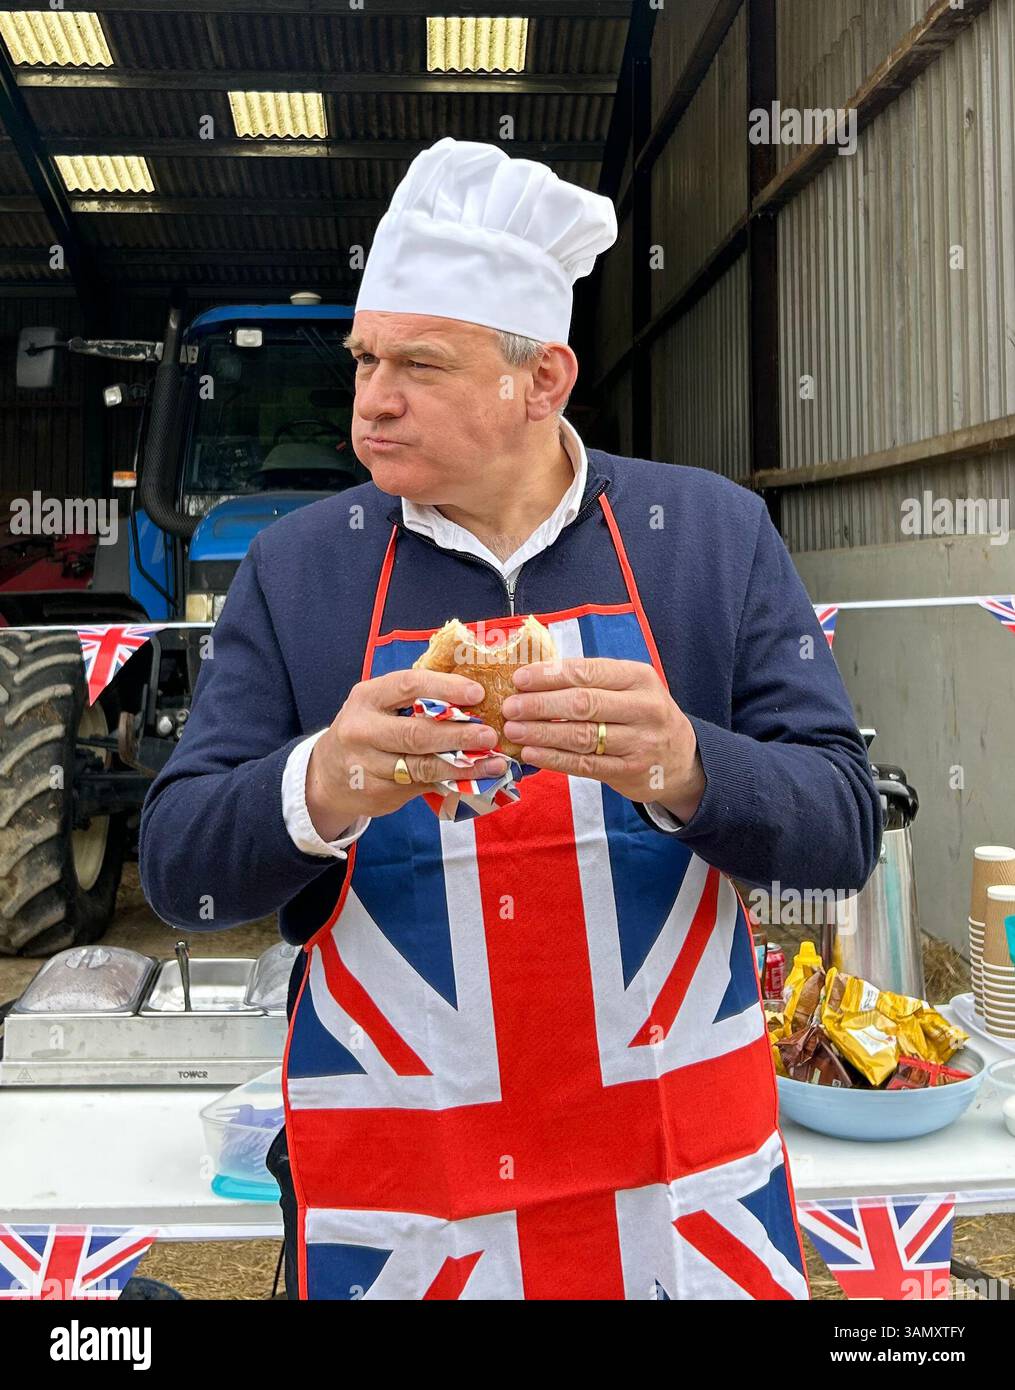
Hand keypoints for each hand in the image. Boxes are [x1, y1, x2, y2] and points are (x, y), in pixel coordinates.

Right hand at [306, 669, 507, 838]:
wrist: (327, 774)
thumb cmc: (368, 729)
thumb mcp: (379, 705)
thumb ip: (417, 699)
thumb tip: (474, 698)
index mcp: (367, 697)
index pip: (409, 685)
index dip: (446, 688)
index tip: (477, 693)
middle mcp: (362, 730)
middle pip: (416, 733)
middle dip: (458, 734)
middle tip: (490, 735)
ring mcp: (367, 766)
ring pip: (422, 767)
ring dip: (463, 766)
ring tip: (493, 763)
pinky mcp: (377, 793)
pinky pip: (421, 787)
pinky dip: (451, 783)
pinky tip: (475, 779)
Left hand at [500, 656, 704, 819]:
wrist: (682, 759)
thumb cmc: (642, 714)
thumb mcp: (630, 687)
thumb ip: (592, 680)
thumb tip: (534, 677)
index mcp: (639, 677)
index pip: (588, 673)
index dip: (550, 676)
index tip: (520, 679)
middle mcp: (643, 708)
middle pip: (583, 704)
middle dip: (540, 705)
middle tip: (510, 706)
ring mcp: (638, 743)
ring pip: (581, 736)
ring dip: (542, 732)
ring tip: (513, 729)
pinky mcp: (628, 772)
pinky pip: (584, 765)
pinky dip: (554, 759)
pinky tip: (531, 753)